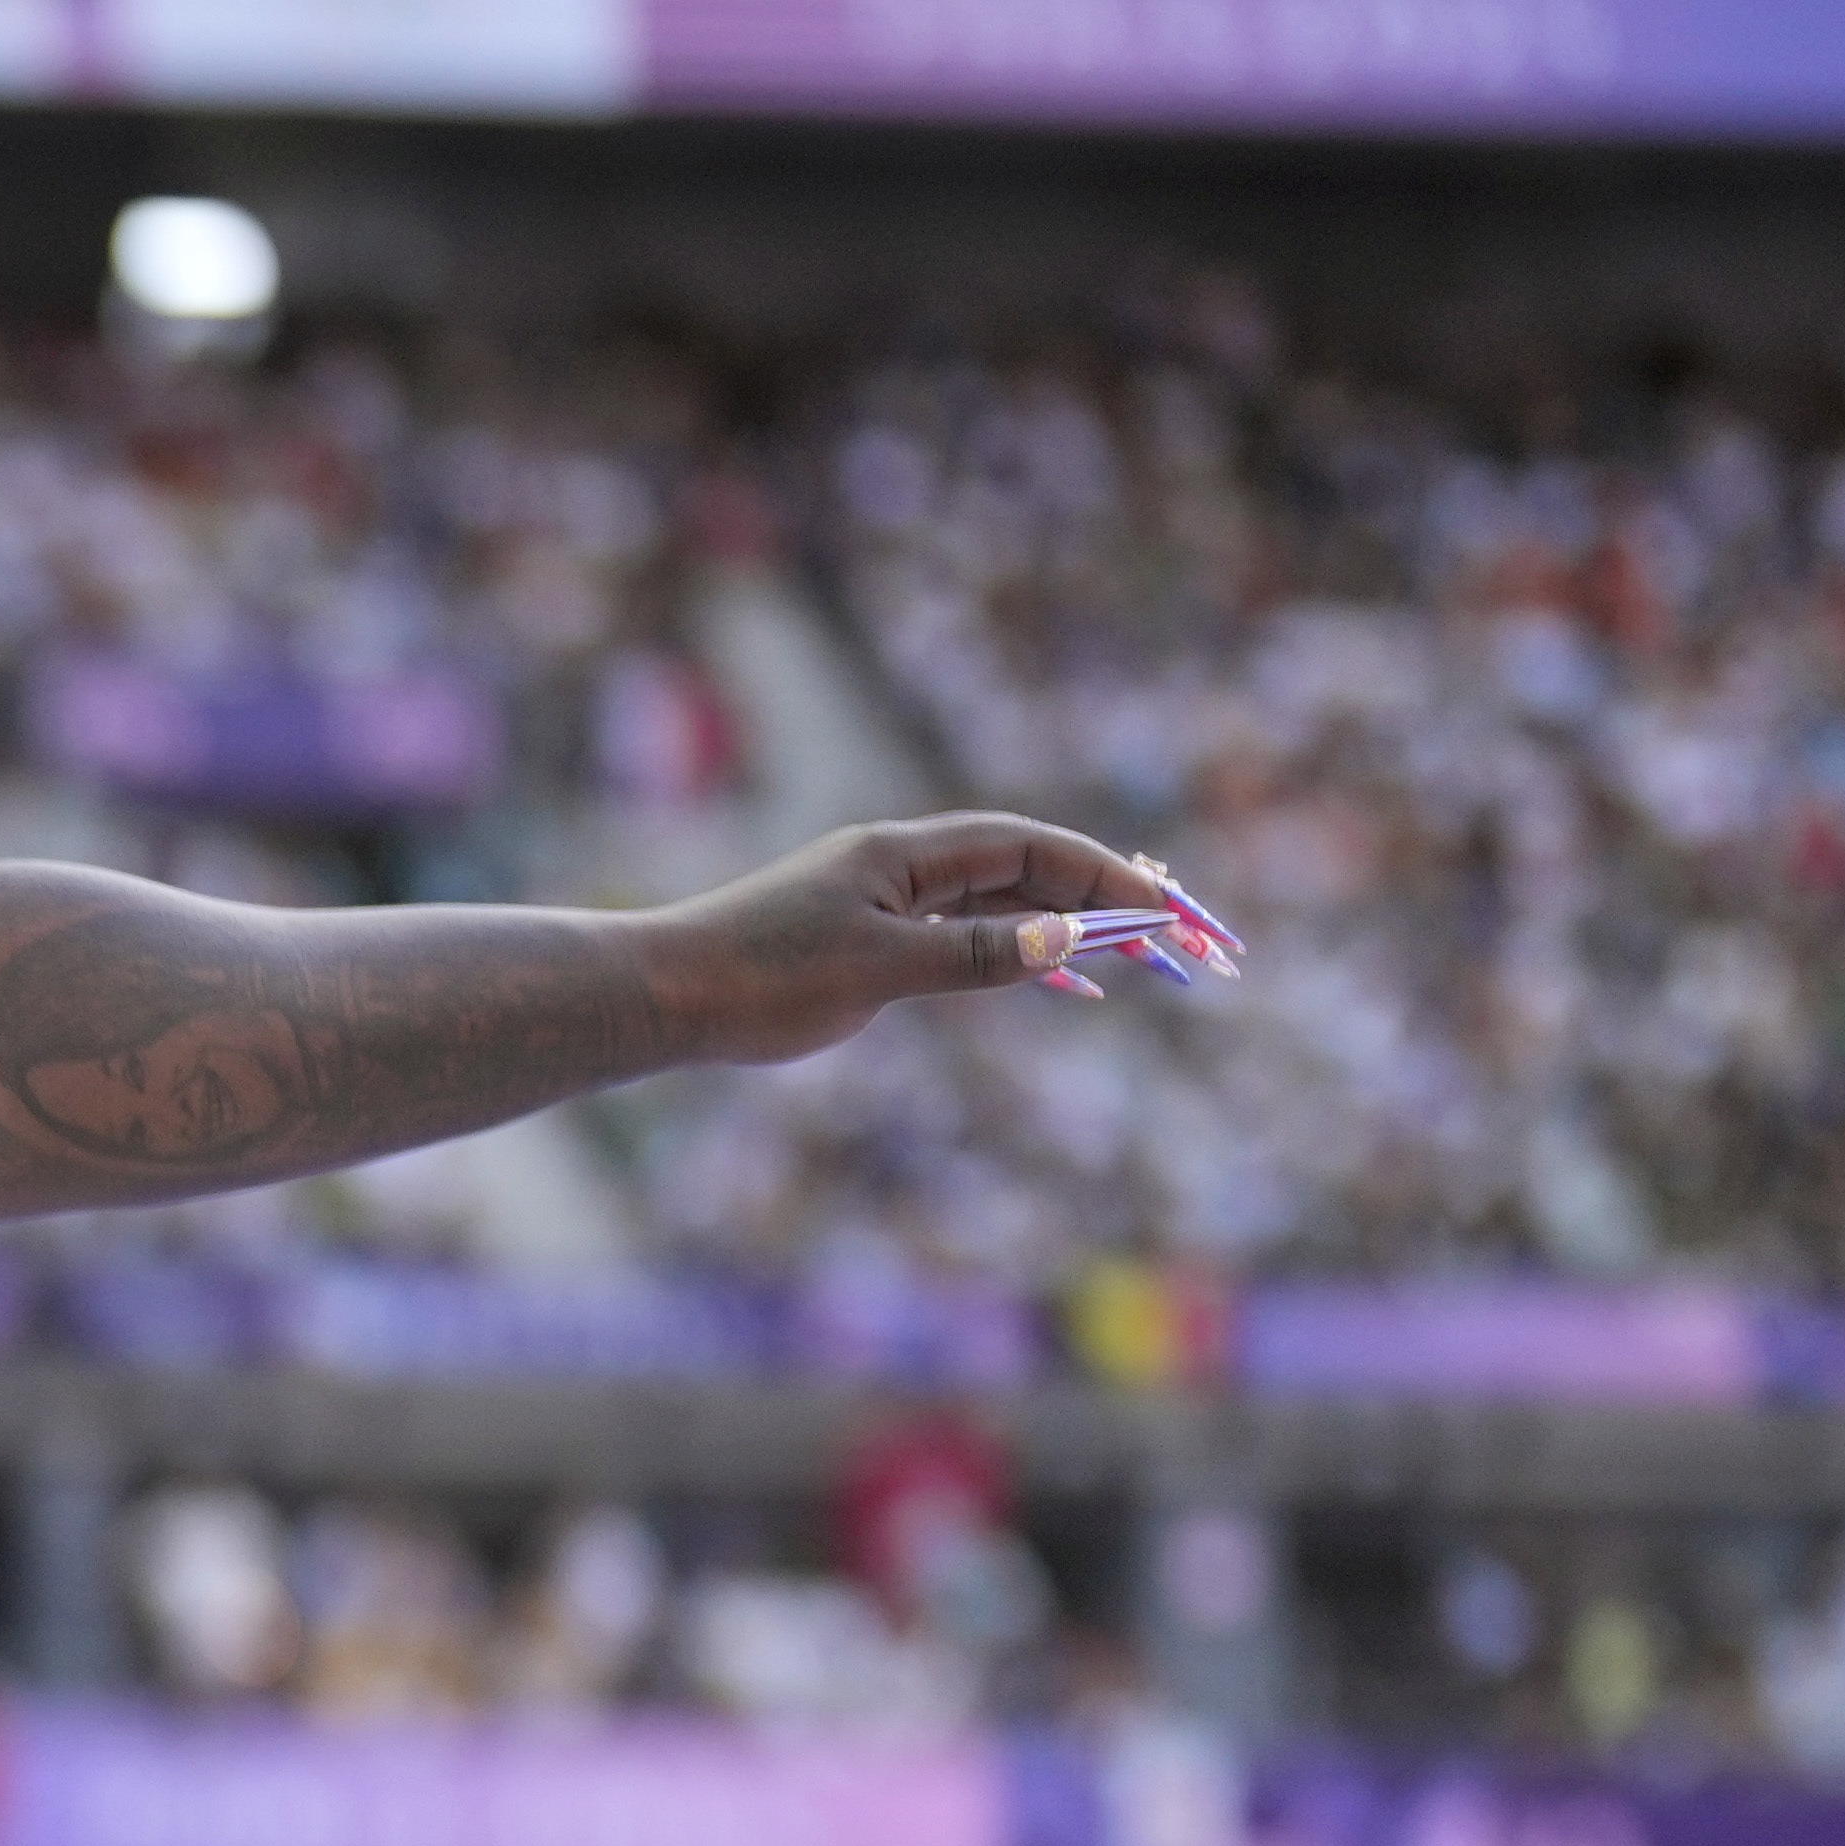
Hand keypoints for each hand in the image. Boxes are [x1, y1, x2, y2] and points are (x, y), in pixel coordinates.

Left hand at [638, 814, 1238, 1065]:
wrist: (663, 997)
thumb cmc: (758, 979)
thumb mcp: (878, 971)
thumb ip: (974, 956)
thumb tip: (1065, 943)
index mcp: (905, 855)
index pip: (1030, 849)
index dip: (1104, 876)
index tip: (1164, 909)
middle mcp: (902, 867)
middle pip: (1028, 871)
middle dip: (1106, 901)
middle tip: (1182, 936)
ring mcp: (887, 902)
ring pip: (1004, 906)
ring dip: (1073, 930)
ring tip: (1145, 960)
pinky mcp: (870, 942)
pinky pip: (969, 938)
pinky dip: (1022, 955)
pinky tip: (1067, 984)